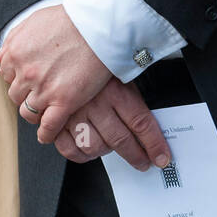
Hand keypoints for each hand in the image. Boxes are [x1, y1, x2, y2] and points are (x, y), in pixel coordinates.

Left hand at [0, 5, 113, 142]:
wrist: (98, 25)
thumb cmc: (72, 19)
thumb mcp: (34, 21)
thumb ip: (14, 38)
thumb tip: (1, 54)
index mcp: (16, 52)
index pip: (6, 75)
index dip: (18, 78)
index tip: (27, 80)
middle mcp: (25, 72)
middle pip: (15, 95)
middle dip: (25, 95)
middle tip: (38, 94)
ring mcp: (43, 89)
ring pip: (27, 112)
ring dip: (34, 113)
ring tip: (43, 112)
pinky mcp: (64, 101)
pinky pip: (48, 126)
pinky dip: (46, 134)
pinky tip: (47, 135)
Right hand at [53, 76, 172, 171]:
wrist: (59, 55)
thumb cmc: (93, 68)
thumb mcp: (117, 76)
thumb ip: (131, 101)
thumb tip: (147, 132)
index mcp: (114, 90)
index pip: (141, 123)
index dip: (153, 144)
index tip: (161, 157)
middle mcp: (95, 103)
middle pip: (120, 139)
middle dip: (135, 156)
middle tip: (142, 162)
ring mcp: (73, 114)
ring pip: (94, 147)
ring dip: (105, 153)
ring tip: (110, 148)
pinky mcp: (55, 122)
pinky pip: (69, 150)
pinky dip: (80, 155)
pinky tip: (88, 150)